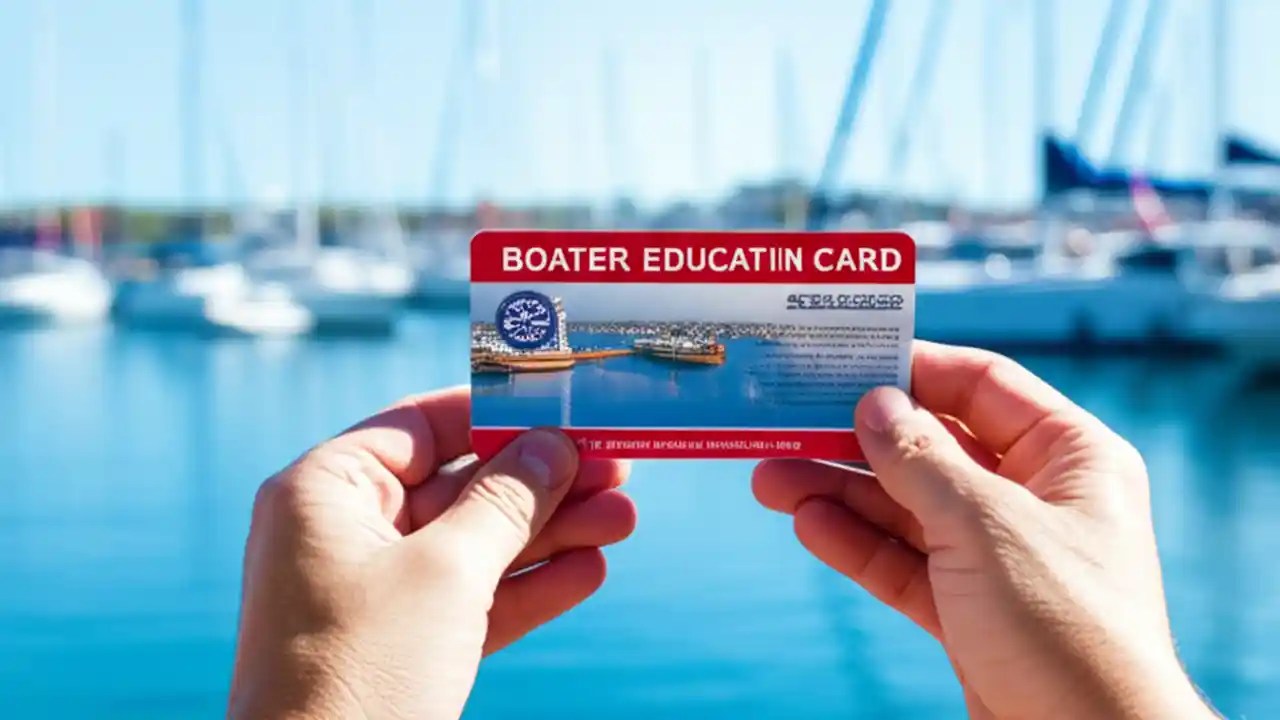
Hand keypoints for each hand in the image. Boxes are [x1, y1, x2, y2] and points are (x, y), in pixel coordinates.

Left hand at [228, 388, 635, 719]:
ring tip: (624, 518)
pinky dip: (529, 587)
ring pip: (477, 544)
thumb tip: (553, 446)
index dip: (497, 415)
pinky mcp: (403, 645)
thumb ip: (505, 501)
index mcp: (327, 492)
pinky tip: (589, 571)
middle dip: (543, 481)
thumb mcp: (444, 573)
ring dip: (552, 533)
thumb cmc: (363, 671)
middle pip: (461, 485)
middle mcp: (346, 533)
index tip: (566, 408)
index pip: (422, 426)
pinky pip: (474, 599)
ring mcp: (375, 593)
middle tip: (617, 465)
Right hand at [754, 342, 1216, 719]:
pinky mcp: (969, 608)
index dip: (914, 369)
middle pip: (932, 448)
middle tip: (787, 424)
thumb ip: (922, 461)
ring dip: (840, 493)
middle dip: (856, 441)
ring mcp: (998, 555)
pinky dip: (857, 544)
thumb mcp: (986, 526)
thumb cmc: (1065, 626)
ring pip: (906, 508)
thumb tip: (874, 404)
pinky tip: (808, 525)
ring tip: (770, 479)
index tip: (846, 361)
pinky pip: (904, 562)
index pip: (983, 386)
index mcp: (1070, 458)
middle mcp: (1034, 498)